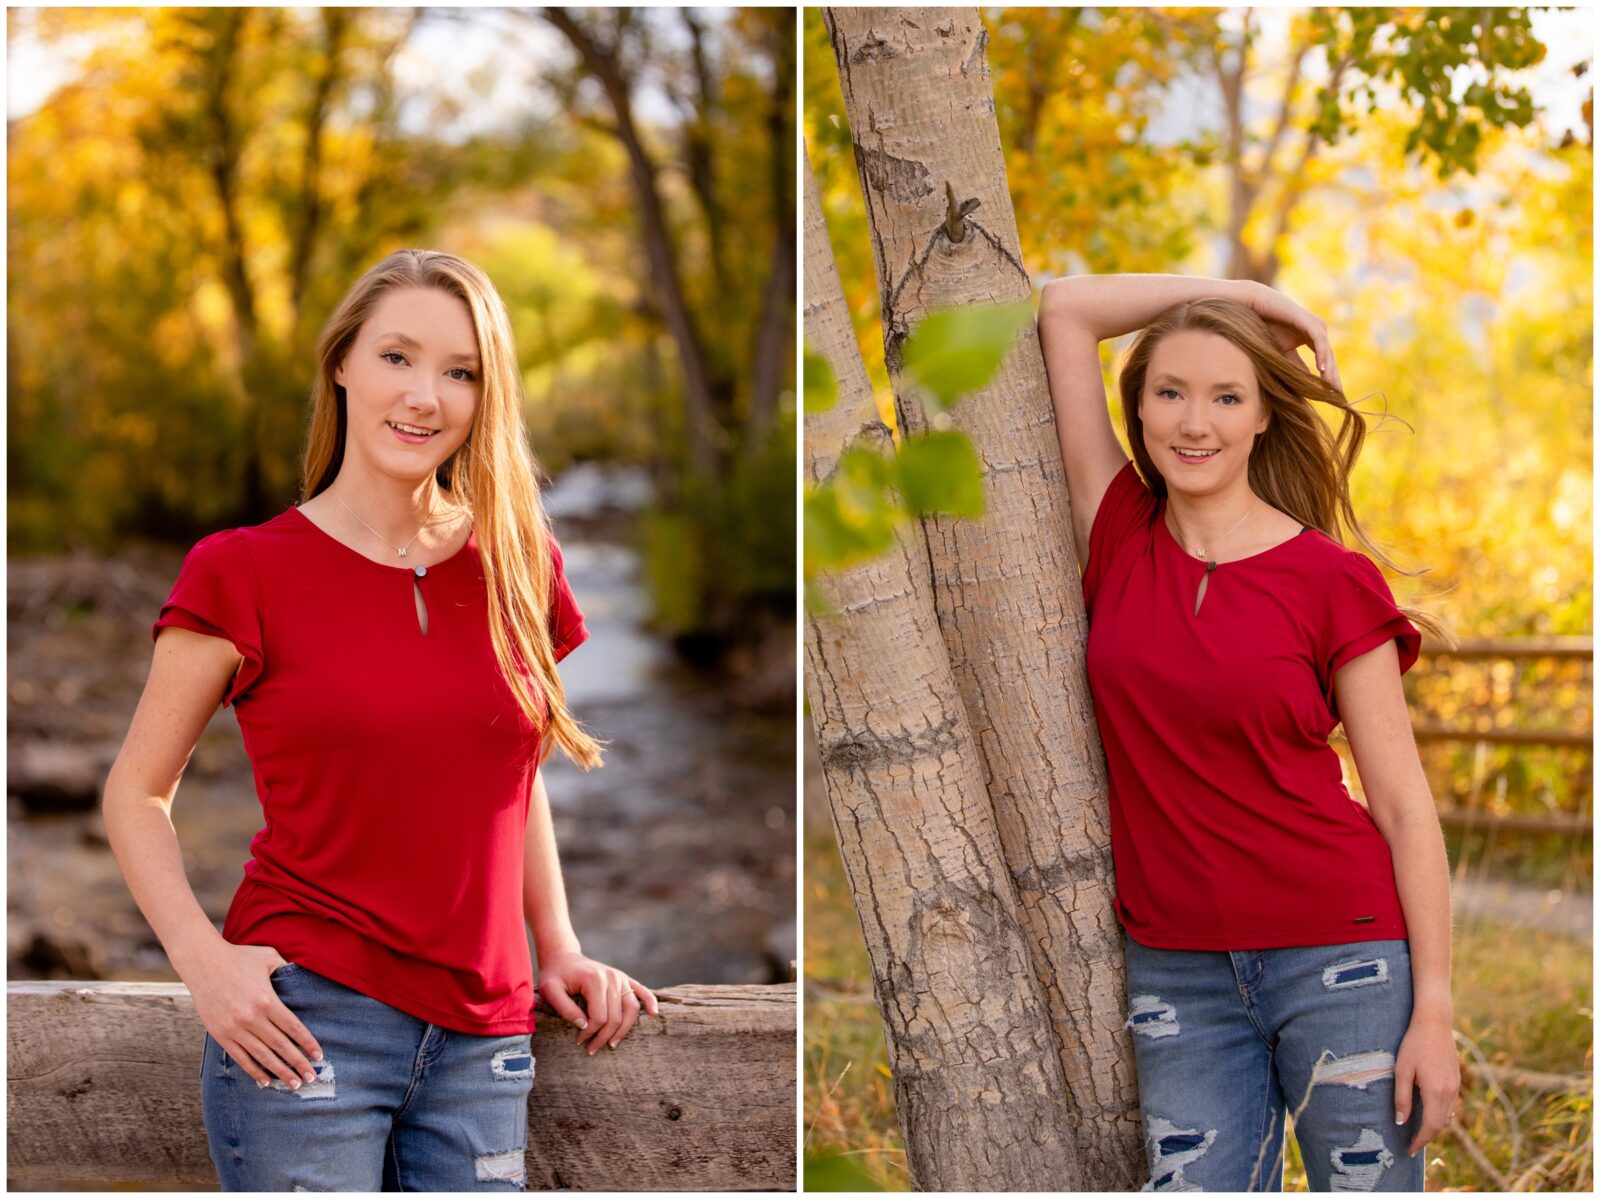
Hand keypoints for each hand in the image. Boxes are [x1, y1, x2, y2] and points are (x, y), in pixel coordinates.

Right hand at [182, 942, 323, 1089]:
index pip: (293, 1027)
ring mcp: (234, 1028)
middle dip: (298, 1063)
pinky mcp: (220, 1034)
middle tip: (311, 1078)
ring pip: (262, 1056)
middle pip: (280, 1046)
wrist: (202, 962)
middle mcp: (251, 1018)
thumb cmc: (239, 957)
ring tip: (293, 1084)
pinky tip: (266, 1081)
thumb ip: (287, 969)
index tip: (319, 1056)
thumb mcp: (269, 957)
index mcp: (267, 1000)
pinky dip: (254, 1071)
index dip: (307, 1043)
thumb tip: (303, 977)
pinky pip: (240, 1057)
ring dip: (279, 1072)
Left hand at [537, 949, 657, 1054]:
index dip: (590, 1033)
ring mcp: (620, 978)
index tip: (578, 1041)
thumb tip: (584, 1025)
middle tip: (591, 1049)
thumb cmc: (555, 976)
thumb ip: (565, 1009)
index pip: (600, 1017)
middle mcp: (612, 977)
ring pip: (631, 1009)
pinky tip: (654, 1014)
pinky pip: (642, 991)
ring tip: (612, 1044)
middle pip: (615, 1016)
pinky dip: (650, 1002)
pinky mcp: (625, 979)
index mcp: (595, 980)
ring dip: (623, 1030)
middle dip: (603, 1037)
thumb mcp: (549, 991)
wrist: (563, 959)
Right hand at [1243, 282, 1343, 393]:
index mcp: (1312, 338)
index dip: (1329, 379)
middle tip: (1339, 398)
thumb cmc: (1265, 328)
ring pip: (1327, 351)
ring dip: (1330, 370)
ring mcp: (1314, 324)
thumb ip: (1294, 366)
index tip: (1334, 398)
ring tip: (1331, 388)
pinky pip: (1319, 340)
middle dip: (1334, 378)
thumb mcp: (1282, 353)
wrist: (1254, 307)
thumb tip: (1304, 385)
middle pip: (1329, 358)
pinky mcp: (1307, 320)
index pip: (1325, 361)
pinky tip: (1321, 369)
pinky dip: (1321, 354)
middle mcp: (1317, 331)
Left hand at [1393, 1014, 1460, 1156]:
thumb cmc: (1414, 1044)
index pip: (1431, 1127)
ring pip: (1447, 1116)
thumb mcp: (1402, 1070)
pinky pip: (1450, 1105)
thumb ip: (1402, 1098)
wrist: (1435, 1023)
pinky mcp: (1456, 1080)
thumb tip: (1401, 1122)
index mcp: (1436, 1092)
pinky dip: (1440, 1114)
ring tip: (1417, 1130)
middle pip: (1440, 1125)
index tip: (1409, 1150)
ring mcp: (1456, 1086)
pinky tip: (1428, 1111)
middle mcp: (1450, 1093)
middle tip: (1410, 1144)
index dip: (1420, 1141)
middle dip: (1426, 1136)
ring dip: (1433, 1126)